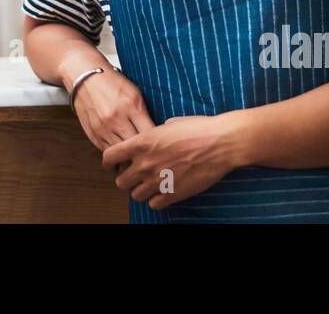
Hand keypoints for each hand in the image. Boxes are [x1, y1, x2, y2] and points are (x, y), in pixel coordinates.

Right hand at [68, 68, 154, 150]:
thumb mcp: (134, 93)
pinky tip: (121, 149)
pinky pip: (108, 151)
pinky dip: (116, 152)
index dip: (156, 142)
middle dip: (144, 151)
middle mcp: (116, 118)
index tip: (159, 144)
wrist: (84, 77)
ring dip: (129, 155)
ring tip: (136, 155)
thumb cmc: (112, 82)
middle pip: (135, 146)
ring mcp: (103, 128)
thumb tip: (155, 134)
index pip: (149, 133)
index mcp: (131, 105)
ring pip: (121, 153)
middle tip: (149, 154)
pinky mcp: (93, 134)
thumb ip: (144, 114)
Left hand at [102, 112, 248, 210]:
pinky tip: (163, 192)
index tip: (111, 164)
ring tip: (150, 184)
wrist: (220, 143)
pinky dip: (156, 200)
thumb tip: (152, 137)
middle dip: (126, 179)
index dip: (108, 161)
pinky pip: (153, 204)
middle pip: (120, 181)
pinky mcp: (173, 194)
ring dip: (141, 191)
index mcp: (142, 142)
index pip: (109, 156)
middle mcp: (146, 163)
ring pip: (135, 195)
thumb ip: (153, 134)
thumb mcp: (169, 124)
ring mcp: (158, 180)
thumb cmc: (198, 129)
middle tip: (134, 176)